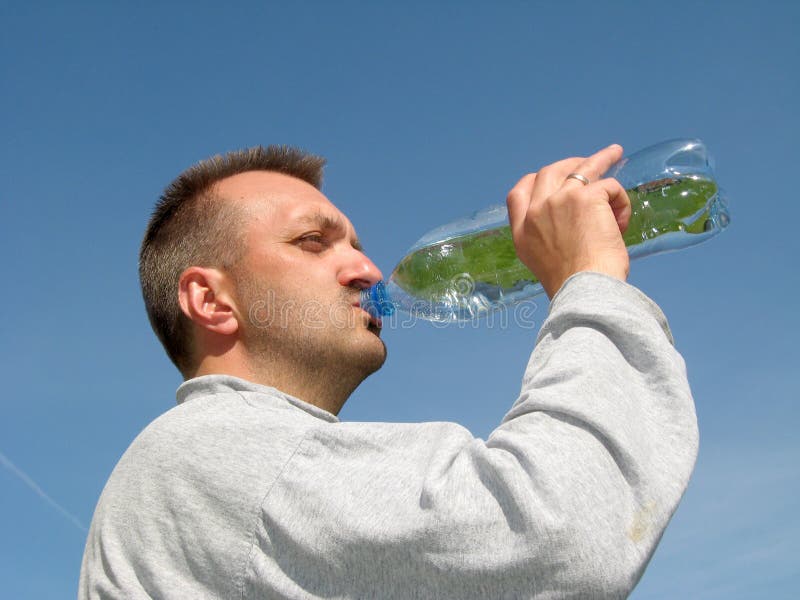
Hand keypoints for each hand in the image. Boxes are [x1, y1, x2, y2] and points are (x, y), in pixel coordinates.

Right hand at [506, 144, 631, 298]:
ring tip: (615, 154)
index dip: (534, 181)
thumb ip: (546, 239)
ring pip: (582, 168)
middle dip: (569, 165)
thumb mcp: (543, 262)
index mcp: (523, 232)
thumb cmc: (571, 285)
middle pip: (549, 172)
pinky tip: (623, 220)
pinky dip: (620, 201)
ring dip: (600, 160)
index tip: (549, 179)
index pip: (517, 194)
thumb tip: (570, 226)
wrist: (584, 290)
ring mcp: (560, 200)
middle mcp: (536, 212)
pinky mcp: (587, 197)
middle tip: (587, 165)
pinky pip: (609, 186)